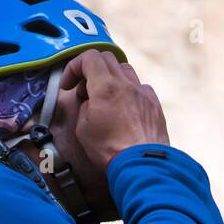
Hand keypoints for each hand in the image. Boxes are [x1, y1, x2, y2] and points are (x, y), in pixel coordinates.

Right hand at [59, 49, 169, 171]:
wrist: (142, 166)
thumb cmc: (110, 150)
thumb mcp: (83, 129)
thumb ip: (84, 107)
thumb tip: (90, 101)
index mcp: (105, 86)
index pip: (89, 57)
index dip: (73, 67)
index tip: (68, 85)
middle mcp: (126, 84)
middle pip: (107, 58)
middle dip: (91, 69)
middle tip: (84, 90)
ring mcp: (143, 93)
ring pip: (126, 70)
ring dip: (111, 77)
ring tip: (105, 98)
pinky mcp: (155, 105)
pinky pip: (141, 87)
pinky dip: (129, 91)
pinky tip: (125, 108)